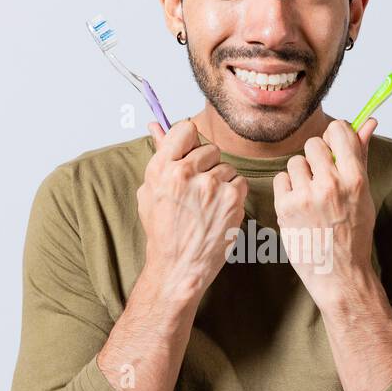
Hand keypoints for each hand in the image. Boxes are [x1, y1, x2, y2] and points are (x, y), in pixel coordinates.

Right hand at [138, 119, 248, 303]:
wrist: (179, 266)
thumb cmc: (163, 229)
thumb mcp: (151, 190)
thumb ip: (160, 156)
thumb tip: (156, 124)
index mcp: (162, 168)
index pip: (185, 129)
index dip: (190, 141)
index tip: (190, 153)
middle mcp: (186, 173)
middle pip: (209, 148)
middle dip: (206, 165)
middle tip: (197, 190)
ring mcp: (212, 185)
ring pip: (226, 166)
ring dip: (221, 182)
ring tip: (207, 205)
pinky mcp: (233, 198)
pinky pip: (240, 181)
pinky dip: (234, 194)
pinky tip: (220, 210)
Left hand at [272, 117, 378, 309]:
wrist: (339, 274)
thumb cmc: (354, 234)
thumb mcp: (364, 195)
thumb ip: (362, 156)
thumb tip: (369, 122)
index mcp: (355, 179)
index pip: (340, 131)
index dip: (335, 135)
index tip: (334, 145)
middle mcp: (331, 185)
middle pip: (313, 144)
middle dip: (316, 157)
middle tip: (322, 179)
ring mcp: (306, 197)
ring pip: (295, 162)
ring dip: (301, 175)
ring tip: (311, 197)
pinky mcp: (285, 208)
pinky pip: (281, 179)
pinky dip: (287, 189)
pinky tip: (298, 206)